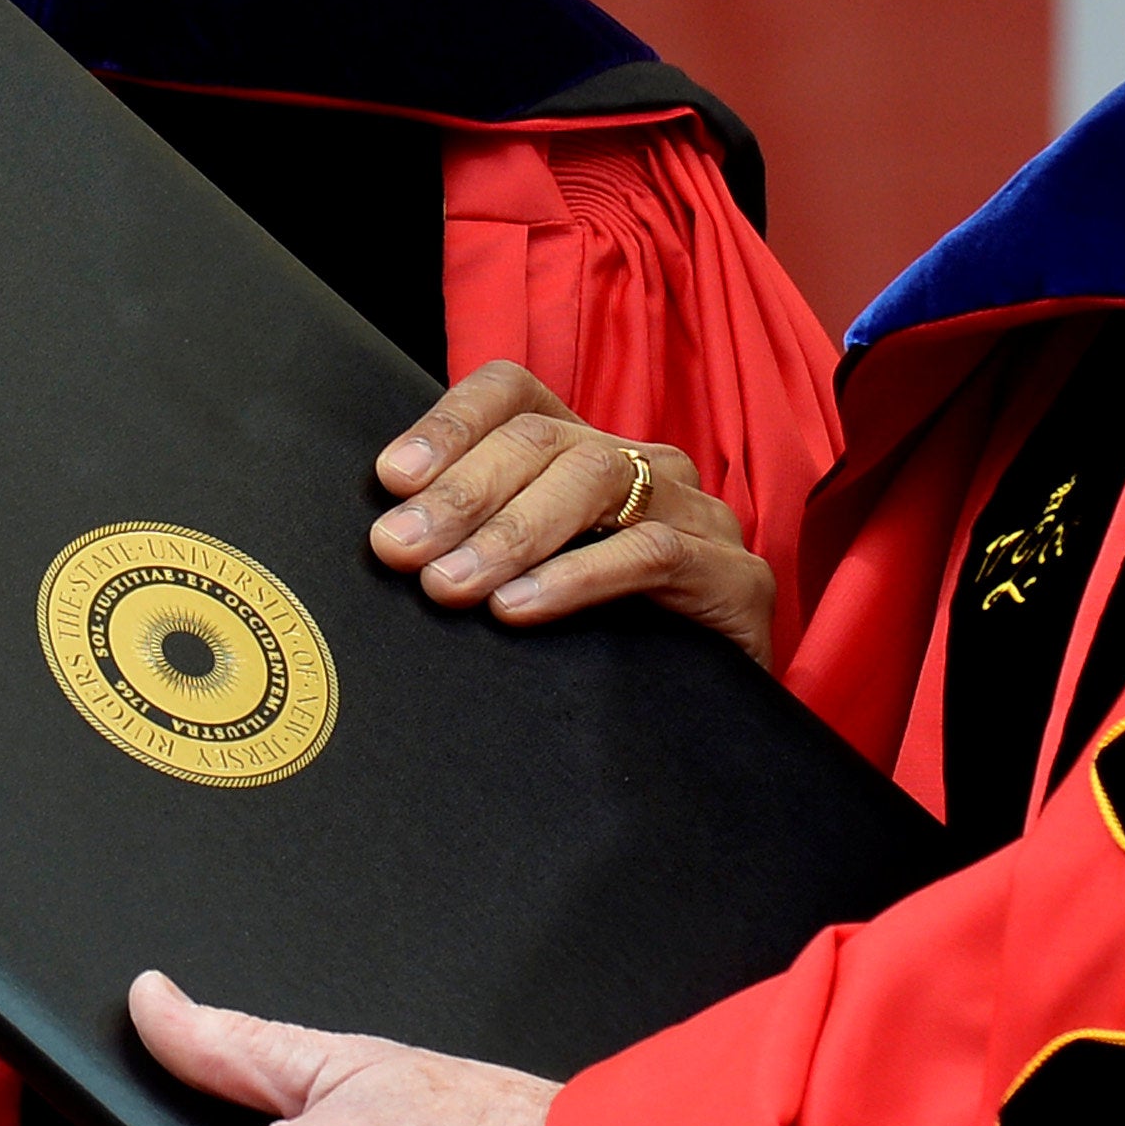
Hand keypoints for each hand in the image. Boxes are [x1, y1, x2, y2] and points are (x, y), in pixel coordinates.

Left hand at [370, 361, 774, 664]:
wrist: (713, 730)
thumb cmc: (609, 650)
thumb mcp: (530, 584)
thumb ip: (472, 550)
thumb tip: (388, 541)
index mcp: (587, 453)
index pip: (515, 395)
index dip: (450, 423)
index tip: (393, 477)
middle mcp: (644, 467)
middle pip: (543, 440)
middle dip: (461, 494)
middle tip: (400, 548)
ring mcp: (698, 514)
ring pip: (594, 481)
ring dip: (509, 532)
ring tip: (450, 584)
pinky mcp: (736, 576)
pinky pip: (652, 552)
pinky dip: (578, 576)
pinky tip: (521, 607)